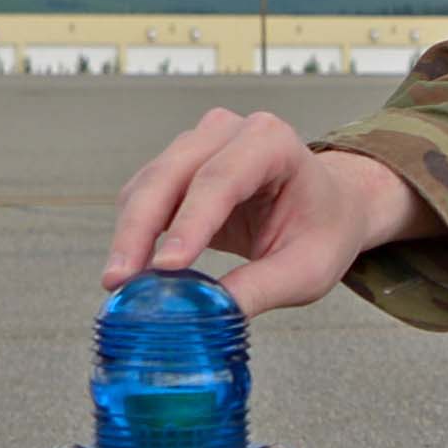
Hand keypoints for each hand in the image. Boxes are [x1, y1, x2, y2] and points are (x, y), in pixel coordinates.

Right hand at [99, 110, 439, 310]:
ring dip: (128, 234)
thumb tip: (206, 316)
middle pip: (171, 175)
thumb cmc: (324, 232)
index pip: (222, 180)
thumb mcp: (307, 269)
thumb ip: (260, 289)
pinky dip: (132, 233)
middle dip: (139, 229)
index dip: (190, 223)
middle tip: (118, 280)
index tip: (165, 267)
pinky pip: (143, 196)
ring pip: (147, 185)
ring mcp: (198, 143)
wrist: (329, 207)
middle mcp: (229, 131)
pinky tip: (130, 270)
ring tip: (119, 284)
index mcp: (273, 142)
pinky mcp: (178, 167)